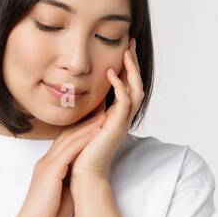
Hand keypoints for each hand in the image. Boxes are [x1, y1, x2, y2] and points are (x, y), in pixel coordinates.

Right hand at [10, 109, 106, 216]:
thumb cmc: (47, 215)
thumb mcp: (63, 193)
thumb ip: (72, 180)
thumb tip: (86, 178)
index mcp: (49, 166)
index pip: (66, 141)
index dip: (81, 128)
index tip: (98, 119)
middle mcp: (47, 160)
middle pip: (67, 134)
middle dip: (85, 120)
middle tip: (103, 107)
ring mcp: (47, 164)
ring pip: (69, 138)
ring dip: (88, 125)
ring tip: (105, 113)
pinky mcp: (51, 171)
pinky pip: (69, 150)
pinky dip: (84, 139)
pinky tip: (97, 131)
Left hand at [73, 38, 143, 178]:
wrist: (84, 174)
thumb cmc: (81, 152)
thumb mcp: (85, 123)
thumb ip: (89, 109)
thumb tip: (82, 94)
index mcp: (117, 115)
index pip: (127, 86)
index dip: (127, 67)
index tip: (123, 48)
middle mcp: (123, 117)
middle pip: (136, 84)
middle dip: (134, 63)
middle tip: (131, 42)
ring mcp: (123, 122)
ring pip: (136, 90)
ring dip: (131, 70)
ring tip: (126, 52)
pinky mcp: (117, 127)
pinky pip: (124, 102)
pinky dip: (119, 86)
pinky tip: (111, 73)